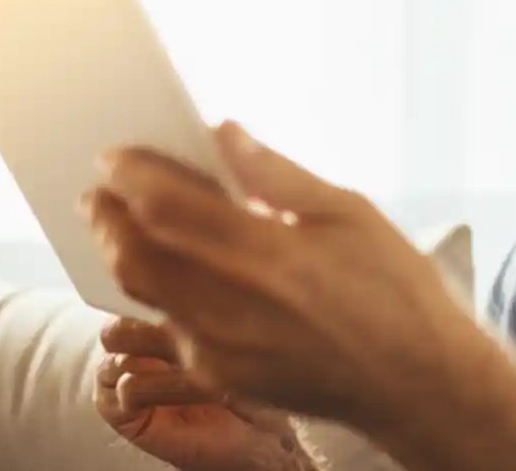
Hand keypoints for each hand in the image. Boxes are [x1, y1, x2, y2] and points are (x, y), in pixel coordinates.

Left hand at [80, 122, 515, 470]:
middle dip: (106, 217)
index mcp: (267, 252)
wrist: (416, 381)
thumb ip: (278, 176)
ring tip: (119, 227)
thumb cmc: (395, 290)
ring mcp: (224, 347)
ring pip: (142, 295)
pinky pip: (168, 331)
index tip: (116, 156)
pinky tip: (164, 276)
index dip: (131, 175)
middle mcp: (234, 303)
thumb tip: (224, 134)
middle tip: (99, 191)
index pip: (168, 206)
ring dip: (120, 255)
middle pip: (135, 254)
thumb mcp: (350, 213)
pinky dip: (153, 296)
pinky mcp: (226, 376)